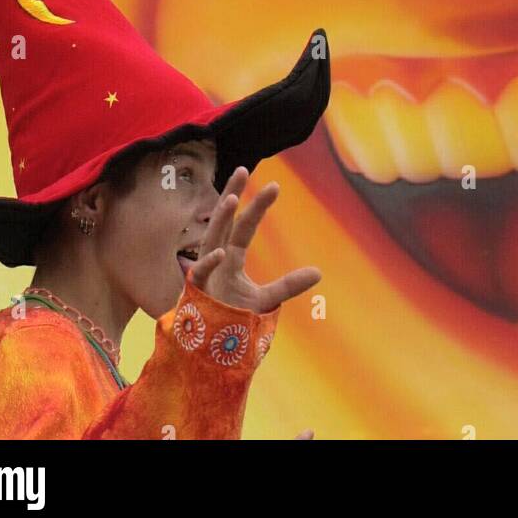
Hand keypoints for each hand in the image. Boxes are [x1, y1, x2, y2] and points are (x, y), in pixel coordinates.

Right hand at [189, 166, 320, 314]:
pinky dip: (209, 263)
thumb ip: (288, 285)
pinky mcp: (197, 292)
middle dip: (231, 194)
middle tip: (242, 169)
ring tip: (233, 198)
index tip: (274, 186)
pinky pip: (201, 273)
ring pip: (211, 238)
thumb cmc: (233, 320)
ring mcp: (206, 273)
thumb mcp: (265, 299)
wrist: (211, 349)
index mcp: (232, 258)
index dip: (258, 206)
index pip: (244, 226)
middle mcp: (217, 259)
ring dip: (220, 219)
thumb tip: (319, 273)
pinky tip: (222, 252)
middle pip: (224, 221)